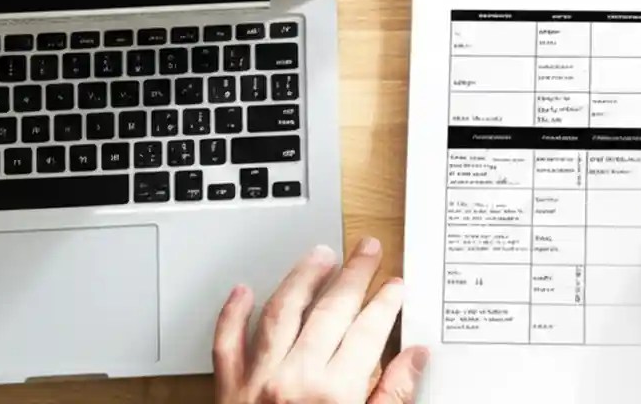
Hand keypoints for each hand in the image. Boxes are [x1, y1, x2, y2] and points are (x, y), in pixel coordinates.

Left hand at [213, 239, 428, 403]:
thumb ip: (391, 398)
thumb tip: (414, 359)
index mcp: (335, 395)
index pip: (369, 331)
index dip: (386, 303)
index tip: (397, 286)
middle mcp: (294, 380)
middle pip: (330, 310)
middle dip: (354, 275)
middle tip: (367, 251)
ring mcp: (257, 383)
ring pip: (281, 311)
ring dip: (302, 278)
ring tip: (319, 256)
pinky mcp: (227, 392)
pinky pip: (226, 343)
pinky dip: (233, 313)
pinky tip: (243, 290)